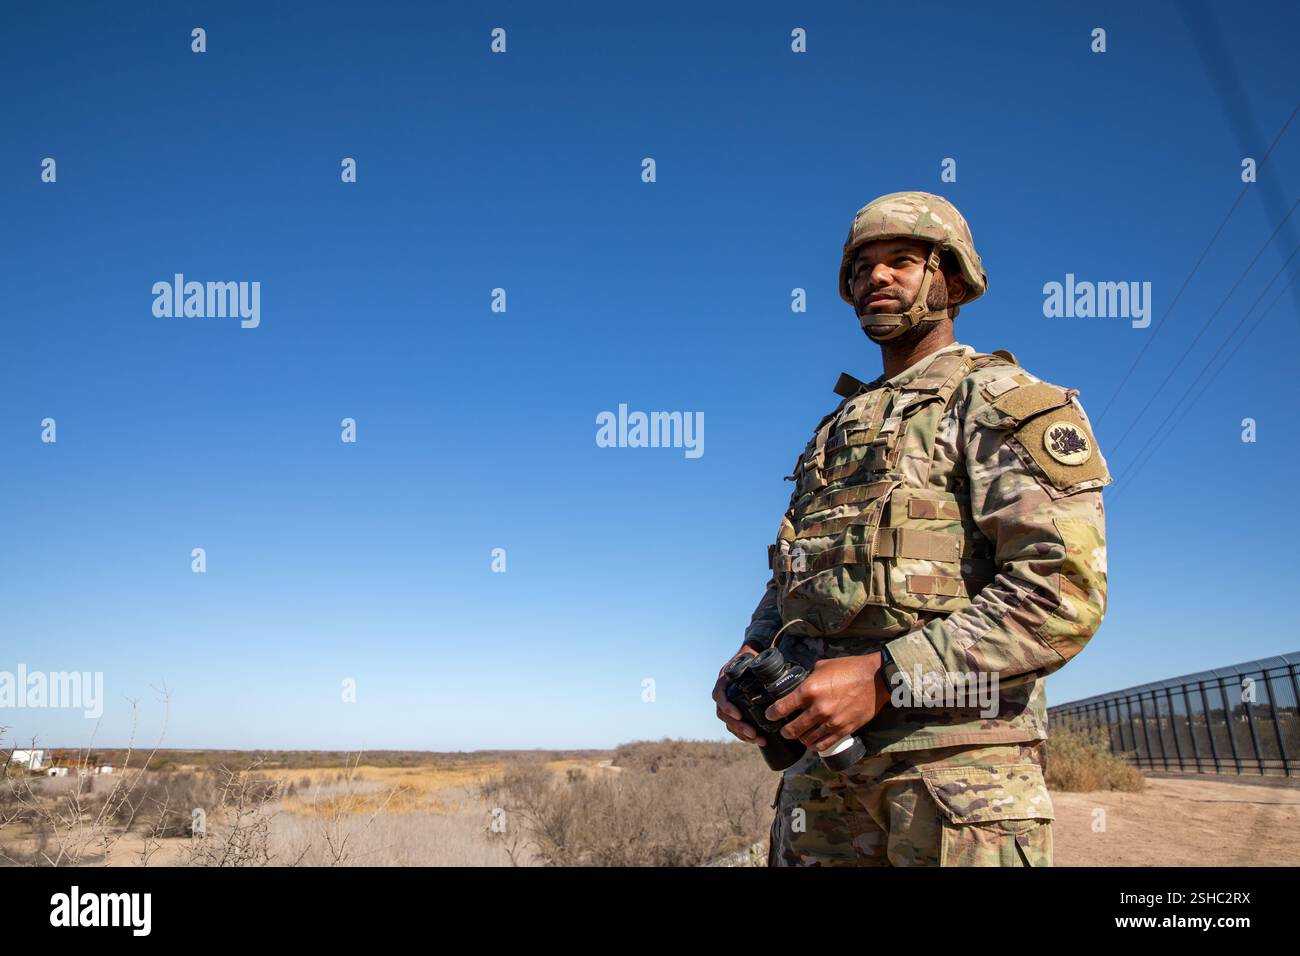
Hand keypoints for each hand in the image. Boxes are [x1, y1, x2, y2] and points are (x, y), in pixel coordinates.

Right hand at [713, 646, 765, 745]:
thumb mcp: (753, 656)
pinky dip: (743, 734)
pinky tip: (756, 739)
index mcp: (724, 679)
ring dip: (741, 733)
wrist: (750, 654)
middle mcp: (724, 691)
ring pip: (729, 722)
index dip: (727, 706)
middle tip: (753, 734)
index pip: (719, 695)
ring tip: (759, 740)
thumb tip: (775, 671)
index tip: (738, 714)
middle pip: (723, 714)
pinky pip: (735, 725)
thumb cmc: (753, 655)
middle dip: (738, 726)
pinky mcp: (736, 709)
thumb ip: (758, 662)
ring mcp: (728, 701)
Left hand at [764, 654, 888, 752]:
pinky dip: (815, 745)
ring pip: (807, 739)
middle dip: (785, 731)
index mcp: (809, 690)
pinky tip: (812, 742)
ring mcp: (832, 722)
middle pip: (793, 729)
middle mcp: (818, 709)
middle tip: (784, 730)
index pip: (782, 708)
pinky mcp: (844, 730)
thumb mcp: (822, 666)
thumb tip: (799, 685)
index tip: (770, 716)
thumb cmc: (849, 668)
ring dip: (800, 738)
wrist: (877, 678)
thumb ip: (808, 678)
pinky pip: (824, 744)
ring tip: (799, 735)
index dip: (772, 714)